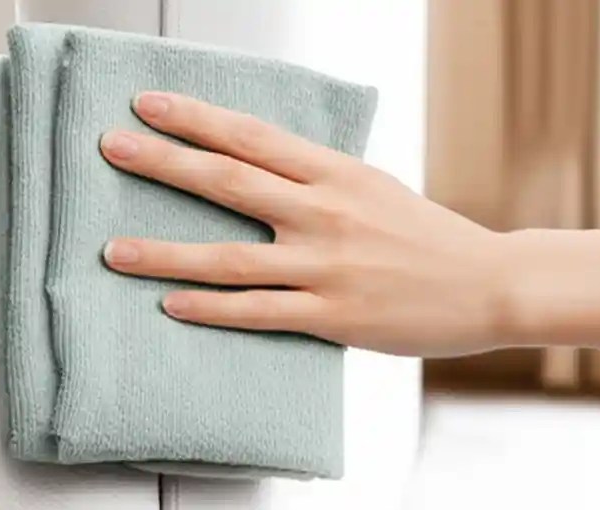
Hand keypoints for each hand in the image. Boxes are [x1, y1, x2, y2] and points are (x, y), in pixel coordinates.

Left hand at [98, 91, 518, 357]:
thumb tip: (252, 165)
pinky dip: (211, 309)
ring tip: (113, 252)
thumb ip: (312, 178)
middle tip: (110, 148)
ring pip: (229, 257)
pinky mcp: (333, 316)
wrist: (489, 284)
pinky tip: (170, 305)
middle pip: (228, 181)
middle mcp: (324, 212)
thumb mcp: (370, 186)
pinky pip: (258, 311)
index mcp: (334, 171)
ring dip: (165, 253)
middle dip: (163, 163)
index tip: (145, 104)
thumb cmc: (425, 235)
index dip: (194, 118)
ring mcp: (327, 266)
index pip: (250, 136)